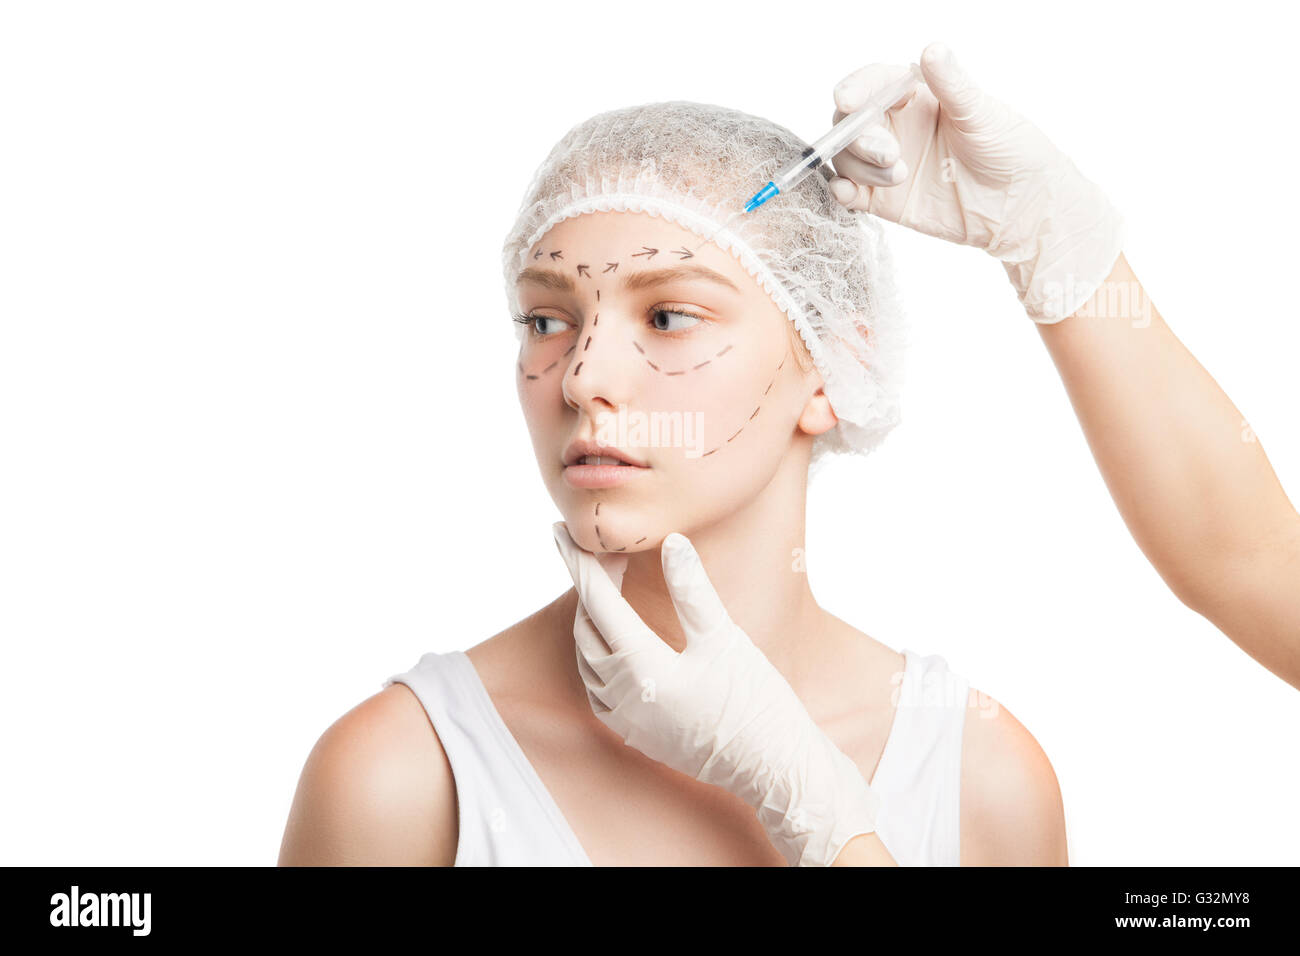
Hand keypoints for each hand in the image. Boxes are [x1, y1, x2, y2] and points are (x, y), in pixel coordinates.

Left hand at [550, 522, 880, 866]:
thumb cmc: (754, 702)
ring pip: (586, 660)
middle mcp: (622, 697)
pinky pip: (597, 688)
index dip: (579, 562)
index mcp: (642, 668)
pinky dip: (598, 656)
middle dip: (589, 587)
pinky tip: (615, 641)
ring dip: (592, 621)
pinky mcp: (635, 734)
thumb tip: (672, 542)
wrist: (773, 767)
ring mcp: (625, 720)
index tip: (561, 532)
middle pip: (587, 628)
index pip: (597, 601)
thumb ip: (691, 588)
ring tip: (607, 588)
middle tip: (606, 555)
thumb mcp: (724, 637)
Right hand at [828, 41, 1124, 321]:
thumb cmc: (1009, 150)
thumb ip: (952, 84)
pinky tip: (849, 194)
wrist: (1020, 205)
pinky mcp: (884, 199)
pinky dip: (841, 192)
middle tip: (889, 155)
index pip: (872, 85)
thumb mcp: (981, 113)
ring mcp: (887, 164)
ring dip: (860, 167)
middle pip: (851, 123)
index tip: (848, 101)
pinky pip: (849, 192)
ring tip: (898, 177)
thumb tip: (932, 49)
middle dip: (860, 137)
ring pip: (847, 157)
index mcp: (915, 97)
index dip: (855, 90)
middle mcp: (896, 127)